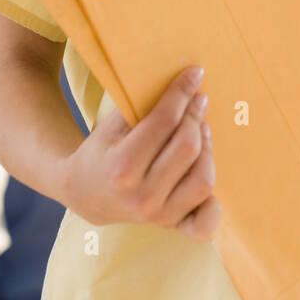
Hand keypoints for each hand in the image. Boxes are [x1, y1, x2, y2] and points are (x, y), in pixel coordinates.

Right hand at [61, 66, 221, 240]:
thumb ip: (142, 106)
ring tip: (200, 130)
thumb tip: (182, 81)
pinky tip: (206, 174)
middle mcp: (141, 196)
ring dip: (207, 148)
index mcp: (122, 167)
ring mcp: (158, 216)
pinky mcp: (170, 226)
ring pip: (203, 179)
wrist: (85, 194)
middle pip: (188, 147)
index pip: (165, 122)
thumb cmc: (104, 151)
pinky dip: (213, 205)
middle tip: (198, 100)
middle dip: (196, 115)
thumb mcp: (112, 125)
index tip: (195, 73)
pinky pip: (204, 223)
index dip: (183, 93)